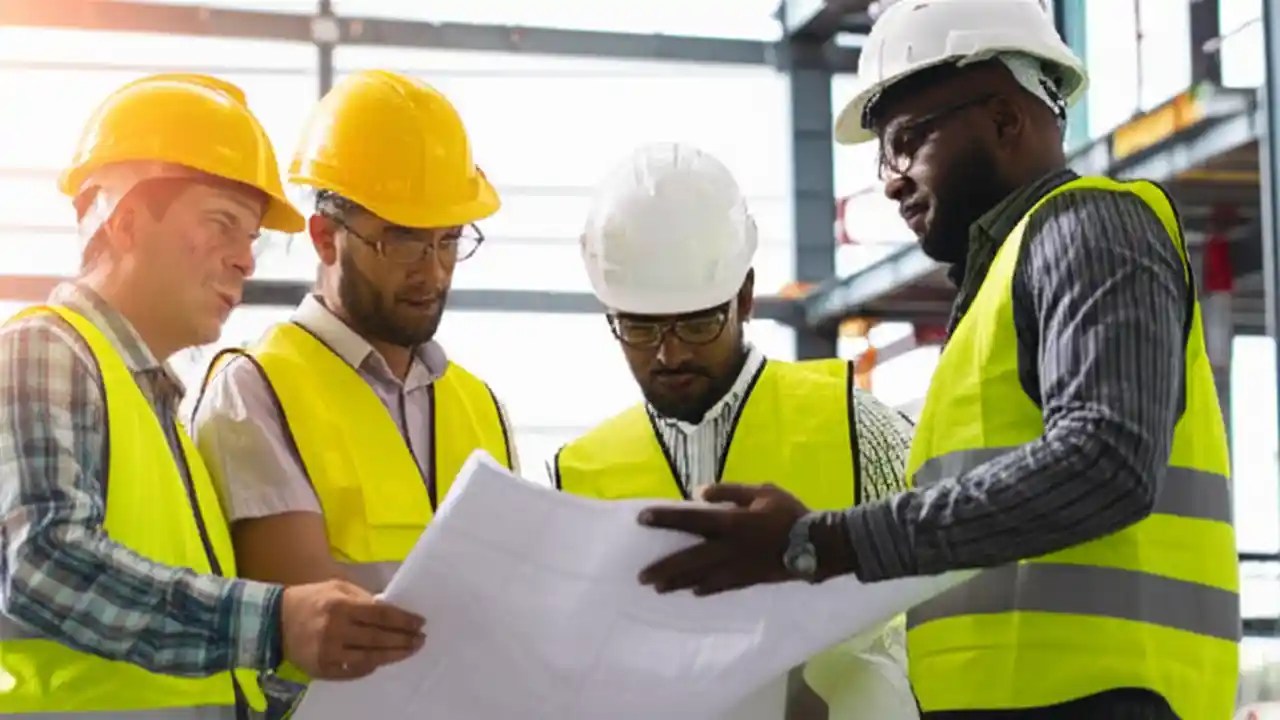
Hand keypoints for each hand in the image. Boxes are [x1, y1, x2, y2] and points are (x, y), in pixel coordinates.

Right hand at [280, 579, 425, 679]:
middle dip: (403, 639)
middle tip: (420, 640)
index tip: (420, 622)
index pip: (381, 614)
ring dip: (392, 655)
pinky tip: (381, 661)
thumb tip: (390, 610)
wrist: (274, 621)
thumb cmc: (311, 599)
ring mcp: (328, 652)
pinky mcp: (321, 668)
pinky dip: (369, 666)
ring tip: (409, 651)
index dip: (403, 619)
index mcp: (340, 605)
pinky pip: (352, 671)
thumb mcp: (337, 587)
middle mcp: (335, 629)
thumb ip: (362, 597)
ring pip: (369, 657)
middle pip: (378, 637)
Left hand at [637, 483, 809, 595]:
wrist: (817, 544)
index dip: (665, 518)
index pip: (690, 519)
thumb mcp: (762, 491)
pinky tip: (694, 592)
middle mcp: (728, 548)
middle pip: (689, 559)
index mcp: (730, 522)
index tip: (642, 518)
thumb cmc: (789, 513)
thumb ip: (730, 490)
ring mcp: (737, 567)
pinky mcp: (749, 579)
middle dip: (664, 568)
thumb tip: (698, 492)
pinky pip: (722, 586)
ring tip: (658, 588)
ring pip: (701, 577)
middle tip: (641, 577)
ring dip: (678, 583)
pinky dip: (706, 589)